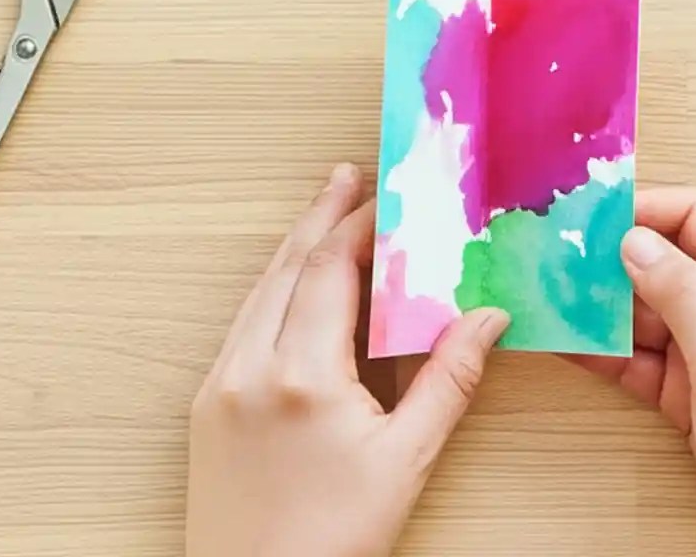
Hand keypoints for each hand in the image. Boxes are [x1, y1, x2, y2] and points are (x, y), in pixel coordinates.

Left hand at [185, 164, 509, 556]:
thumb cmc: (333, 539)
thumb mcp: (406, 462)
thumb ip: (449, 381)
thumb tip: (489, 317)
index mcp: (302, 375)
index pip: (332, 271)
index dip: (359, 226)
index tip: (384, 195)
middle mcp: (250, 367)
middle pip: (288, 267)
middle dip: (320, 216)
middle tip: (347, 176)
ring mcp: (220, 384)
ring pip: (259, 292)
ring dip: (294, 249)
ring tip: (322, 215)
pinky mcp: (207, 405)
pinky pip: (242, 325)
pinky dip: (272, 290)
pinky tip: (291, 286)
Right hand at [573, 188, 695, 556]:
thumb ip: (684, 295)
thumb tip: (634, 240)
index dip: (642, 209)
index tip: (586, 217)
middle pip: (662, 261)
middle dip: (606, 258)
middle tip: (549, 258)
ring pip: (643, 310)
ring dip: (595, 305)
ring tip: (542, 296)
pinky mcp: (690, 391)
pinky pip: (637, 357)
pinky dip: (601, 350)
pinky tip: (562, 341)